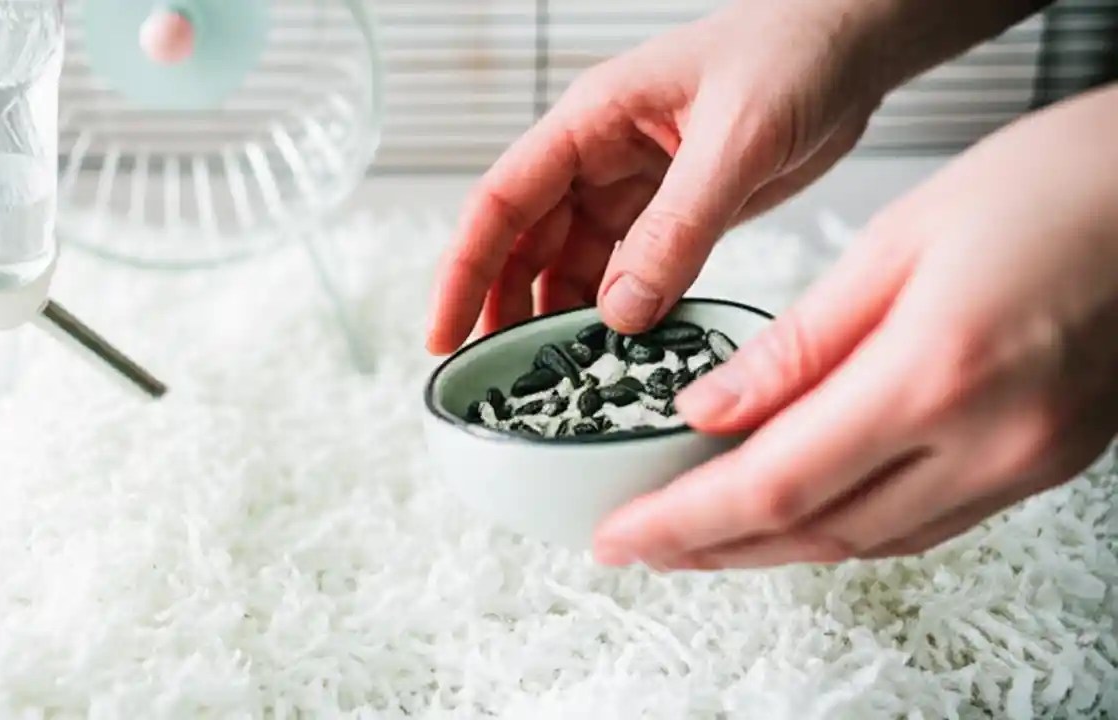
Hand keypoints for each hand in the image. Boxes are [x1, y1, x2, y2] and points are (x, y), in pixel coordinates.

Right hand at [425, 1, 886, 353]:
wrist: (853, 44)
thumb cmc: (792, 53)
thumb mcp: (737, 138)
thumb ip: (680, 227)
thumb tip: (623, 313)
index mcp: (591, 121)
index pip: (502, 200)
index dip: (464, 269)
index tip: (443, 333)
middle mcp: (599, 157)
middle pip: (526, 243)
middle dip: (505, 309)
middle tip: (499, 380)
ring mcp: (635, 189)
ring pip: (573, 265)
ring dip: (563, 319)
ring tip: (558, 381)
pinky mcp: (674, 215)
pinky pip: (629, 273)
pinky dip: (619, 315)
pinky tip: (621, 352)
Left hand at [593, 84, 1117, 569]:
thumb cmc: (1050, 187)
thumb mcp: (897, 243)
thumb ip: (796, 344)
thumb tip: (706, 411)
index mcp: (935, 373)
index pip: (775, 482)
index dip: (684, 522)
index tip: (619, 536)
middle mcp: (986, 442)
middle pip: (815, 530)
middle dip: (711, 549)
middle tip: (639, 546)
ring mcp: (1023, 465)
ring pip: (866, 542)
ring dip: (771, 548)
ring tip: (697, 536)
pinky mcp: (1042, 466)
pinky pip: (920, 527)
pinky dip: (842, 528)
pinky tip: (795, 514)